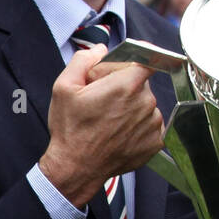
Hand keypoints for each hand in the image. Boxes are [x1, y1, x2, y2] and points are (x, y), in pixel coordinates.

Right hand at [39, 49, 163, 208]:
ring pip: (145, 105)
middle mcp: (146, 103)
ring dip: (131, 109)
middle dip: (123, 88)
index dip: (127, 64)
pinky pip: (150, 126)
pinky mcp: (155, 142)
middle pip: (141, 84)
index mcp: (127, 84)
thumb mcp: (63, 87)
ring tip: (108, 122)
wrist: (76, 168)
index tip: (119, 72)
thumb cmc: (70, 130)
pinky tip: (117, 134)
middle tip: (101, 103)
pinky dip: (136, 128)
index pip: (144, 60)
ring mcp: (153, 124)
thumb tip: (100, 50)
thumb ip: (84, 60)